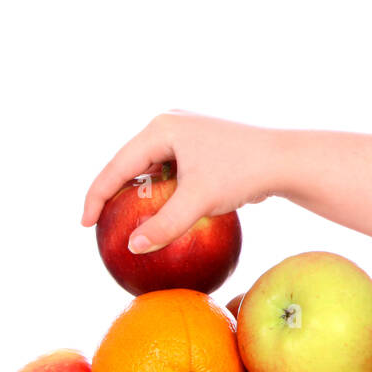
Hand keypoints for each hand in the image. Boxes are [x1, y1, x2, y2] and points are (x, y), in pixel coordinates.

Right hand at [80, 110, 275, 253]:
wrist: (287, 159)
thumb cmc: (243, 173)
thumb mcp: (199, 201)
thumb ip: (164, 225)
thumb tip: (133, 248)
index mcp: (162, 128)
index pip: (118, 165)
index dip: (97, 196)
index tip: (85, 225)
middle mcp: (171, 123)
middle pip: (131, 162)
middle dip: (114, 192)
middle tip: (98, 223)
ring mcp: (188, 132)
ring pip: (153, 167)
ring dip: (140, 192)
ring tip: (124, 219)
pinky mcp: (203, 145)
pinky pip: (173, 170)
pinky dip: (163, 191)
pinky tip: (161, 214)